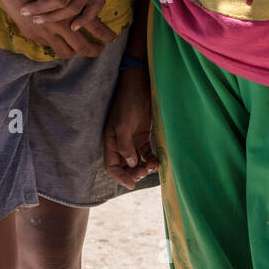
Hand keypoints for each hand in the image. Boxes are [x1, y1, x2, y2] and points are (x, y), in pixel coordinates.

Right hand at [103, 68, 158, 188]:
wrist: (139, 83)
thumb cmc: (127, 101)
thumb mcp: (123, 124)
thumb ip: (125, 145)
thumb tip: (130, 164)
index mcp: (110, 140)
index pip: (112, 165)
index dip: (120, 177)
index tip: (132, 184)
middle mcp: (120, 142)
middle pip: (125, 165)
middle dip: (134, 172)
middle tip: (144, 172)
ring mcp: (132, 138)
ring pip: (137, 160)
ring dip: (144, 166)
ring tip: (153, 166)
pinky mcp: (143, 134)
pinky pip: (146, 152)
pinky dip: (151, 158)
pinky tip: (158, 160)